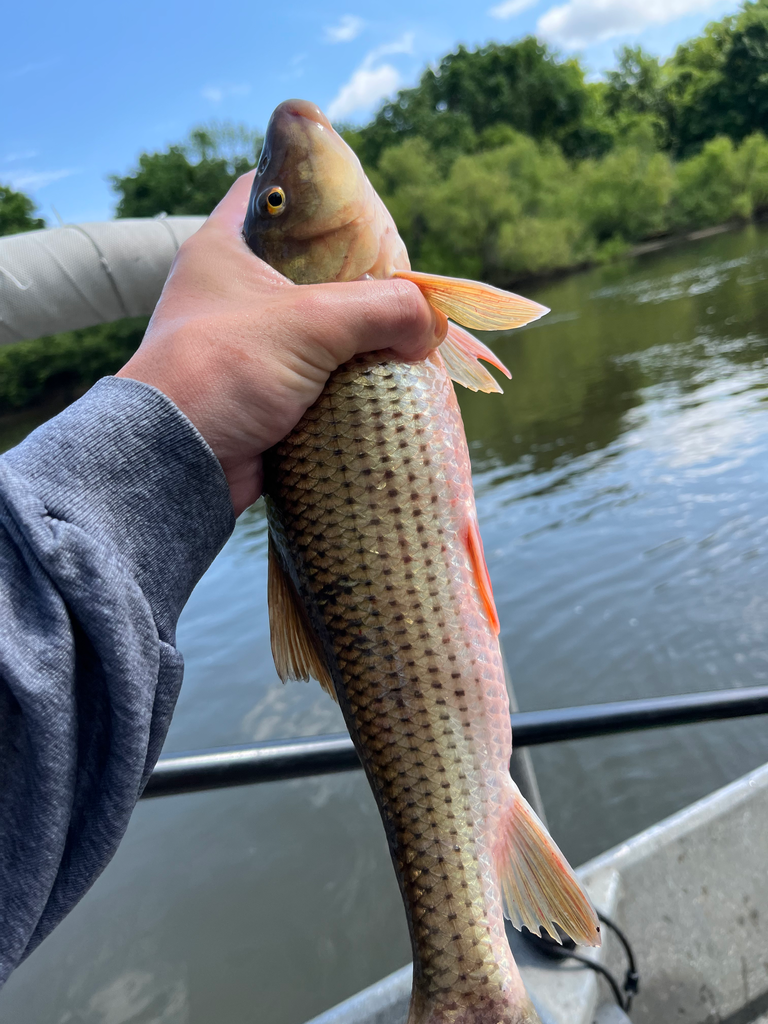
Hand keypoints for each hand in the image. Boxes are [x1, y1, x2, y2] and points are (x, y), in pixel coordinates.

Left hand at [117, 172, 447, 515]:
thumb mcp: (311, 324)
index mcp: (223, 247)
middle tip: (397, 282)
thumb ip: (382, 310)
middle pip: (309, 263)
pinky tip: (384, 378)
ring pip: (319, 323)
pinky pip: (318, 371)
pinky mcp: (263, 390)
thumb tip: (431, 324)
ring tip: (402, 333)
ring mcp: (247, 343)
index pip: (271, 191)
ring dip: (359, 333)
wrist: (176, 465)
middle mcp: (232, 290)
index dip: (317, 190)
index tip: (362, 206)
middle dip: (358, 275)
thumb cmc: (225, 372)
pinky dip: (349, 375)